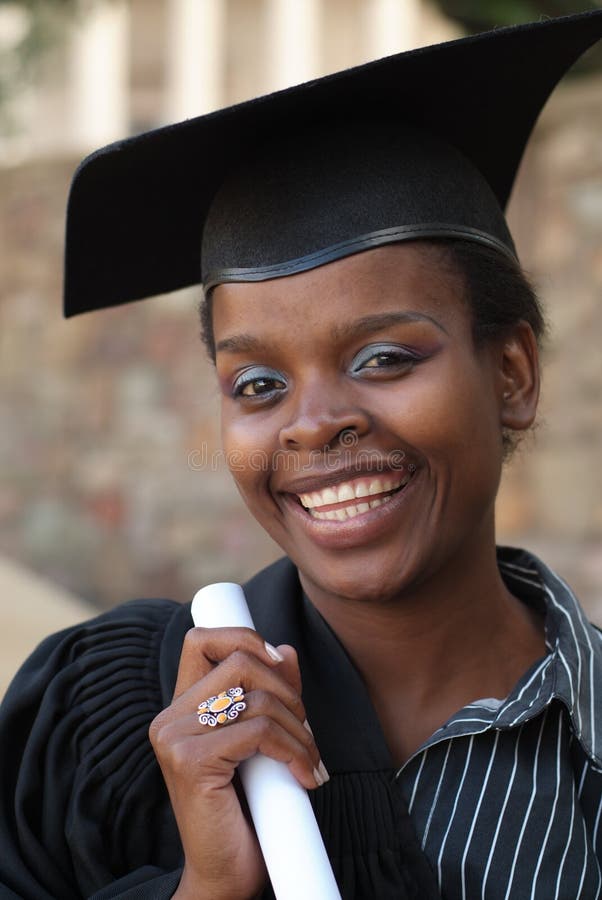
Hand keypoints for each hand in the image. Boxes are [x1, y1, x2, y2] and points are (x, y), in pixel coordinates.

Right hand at [149, 627, 326, 899]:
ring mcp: (174, 738)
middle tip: (305, 729)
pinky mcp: (190, 761)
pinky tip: (304, 775)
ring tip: (309, 759)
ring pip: (257, 697)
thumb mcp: (260, 742)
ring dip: (299, 728)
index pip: (201, 639)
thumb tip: (285, 650)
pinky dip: (294, 749)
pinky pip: (258, 731)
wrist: (226, 875)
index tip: (279, 664)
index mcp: (181, 707)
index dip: (245, 637)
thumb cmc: (245, 811)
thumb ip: (269, 694)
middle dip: (287, 690)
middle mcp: (169, 717)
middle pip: (239, 659)